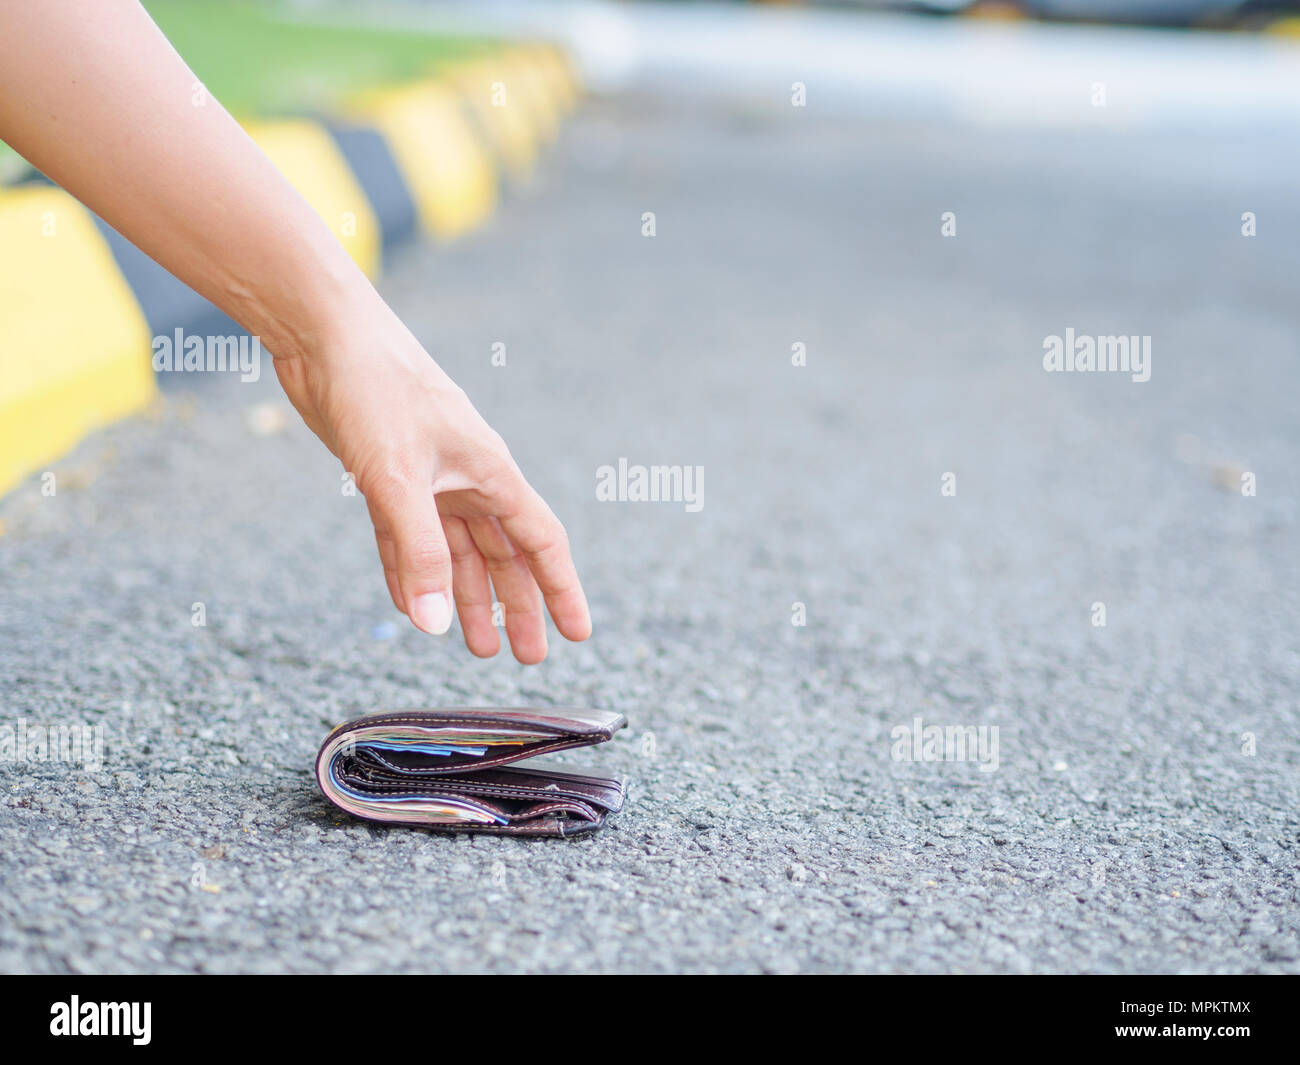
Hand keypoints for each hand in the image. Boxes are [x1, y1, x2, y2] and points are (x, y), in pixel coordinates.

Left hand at [272, 301, 590, 663]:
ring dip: (467, 598)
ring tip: (475, 646)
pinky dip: (414, 573)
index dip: (561, 590)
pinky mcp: (387, 476)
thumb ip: (419, 554)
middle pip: (504, 555)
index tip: (578, 633)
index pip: (540, 542)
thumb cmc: (375, 390)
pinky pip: (408, 539)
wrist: (323, 335)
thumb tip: (436, 625)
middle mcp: (466, 479)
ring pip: (457, 552)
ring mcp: (427, 478)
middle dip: (516, 607)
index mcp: (490, 473)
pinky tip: (415, 606)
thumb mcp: (398, 478)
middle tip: (525, 658)